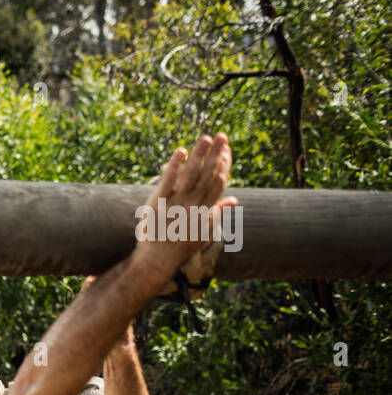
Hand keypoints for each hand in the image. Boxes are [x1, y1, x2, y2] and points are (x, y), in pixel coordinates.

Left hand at [135, 133, 237, 278]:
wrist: (158, 258)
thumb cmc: (182, 245)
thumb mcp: (205, 231)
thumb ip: (219, 212)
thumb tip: (235, 200)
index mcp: (206, 209)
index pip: (219, 182)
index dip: (224, 165)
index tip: (227, 150)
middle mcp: (194, 203)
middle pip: (208, 174)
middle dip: (217, 154)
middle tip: (222, 136)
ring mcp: (177, 202)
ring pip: (191, 174)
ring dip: (200, 155)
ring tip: (206, 138)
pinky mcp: (159, 202)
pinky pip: (168, 181)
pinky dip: (174, 166)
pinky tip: (180, 151)